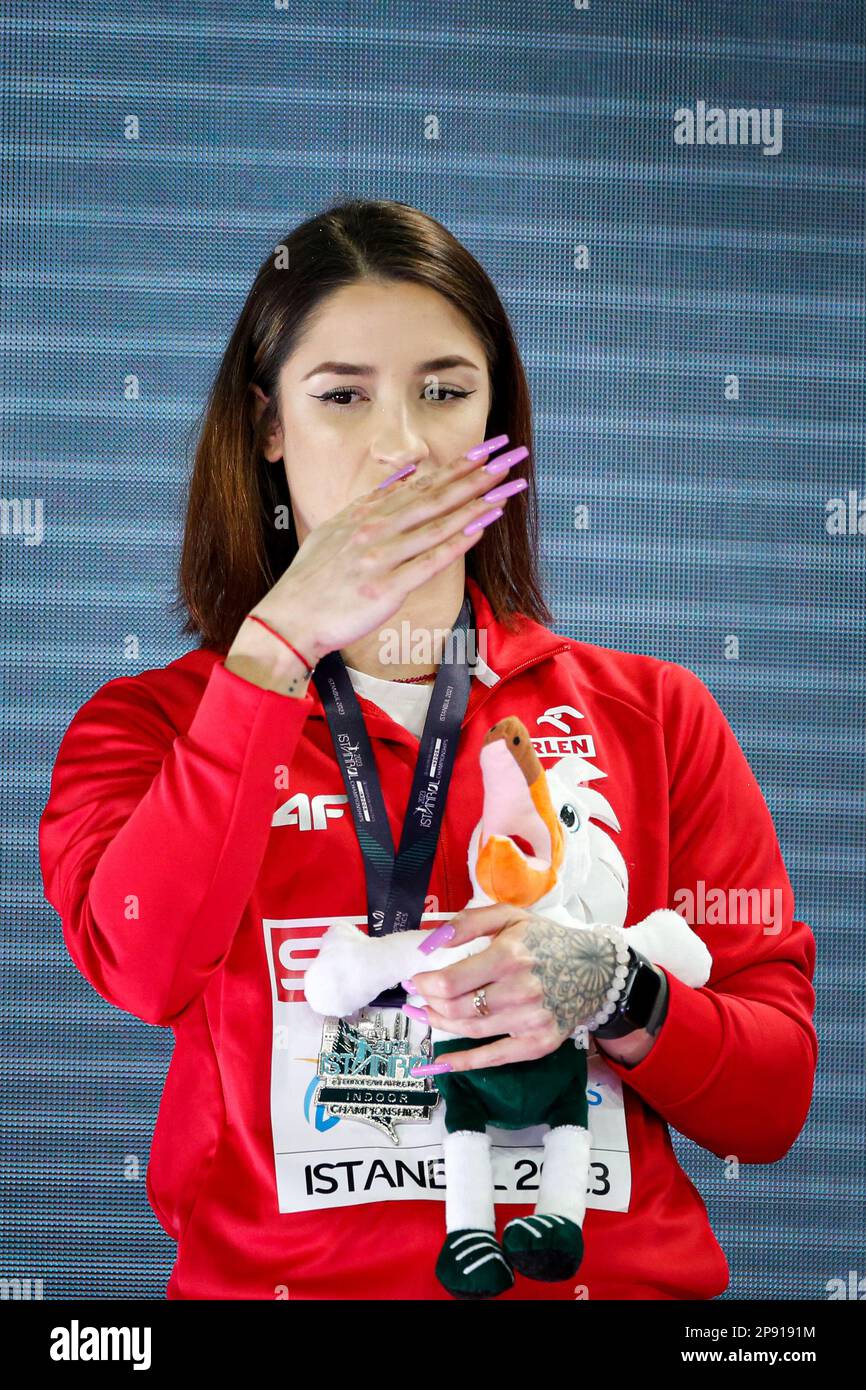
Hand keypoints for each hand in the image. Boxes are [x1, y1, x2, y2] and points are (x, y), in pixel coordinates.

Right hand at [243, 436, 527, 662]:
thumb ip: (372, 502)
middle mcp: (374, 529)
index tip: (485, 450)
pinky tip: (482, 526)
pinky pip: (429, 561)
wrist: (289, 619)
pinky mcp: (386, 588)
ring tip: (507, 485)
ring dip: (475, 502)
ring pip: (436, 523)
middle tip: (509, 456)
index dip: (456, 466)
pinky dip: (457, 542)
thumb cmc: (314, 581)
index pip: (420, 485)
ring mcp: (380, 557)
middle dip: (476, 475)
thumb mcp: (335, 530)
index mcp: (364, 514)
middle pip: (434, 496)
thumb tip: (404, 477)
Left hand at [404, 904, 623, 1073]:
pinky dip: (465, 1062)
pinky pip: (494, 1058)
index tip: (415, 980)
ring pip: (470, 1031)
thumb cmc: (547, 940)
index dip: (425, 985)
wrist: (598, 970)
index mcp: (510, 956)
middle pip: (457, 1008)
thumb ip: (469, 923)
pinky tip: (443, 1060)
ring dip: (441, 1025)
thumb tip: (433, 942)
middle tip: (419, 997)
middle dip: (430, 1003)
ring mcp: (530, 1021)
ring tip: (427, 1015)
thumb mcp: (510, 916)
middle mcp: (520, 991)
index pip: (451, 982)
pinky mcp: (538, 1043)